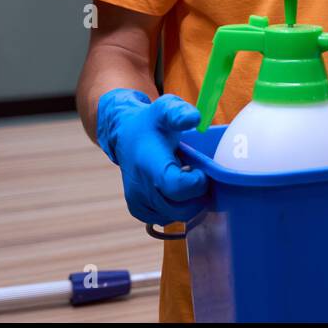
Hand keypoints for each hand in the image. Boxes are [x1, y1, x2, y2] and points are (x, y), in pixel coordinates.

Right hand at [96, 89, 207, 226]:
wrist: (125, 136)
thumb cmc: (151, 122)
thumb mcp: (165, 109)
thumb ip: (179, 113)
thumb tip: (195, 119)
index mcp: (150, 163)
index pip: (177, 187)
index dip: (196, 183)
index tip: (201, 170)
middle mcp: (141, 187)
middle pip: (182, 208)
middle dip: (198, 194)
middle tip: (198, 174)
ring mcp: (138, 201)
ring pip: (177, 216)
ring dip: (189, 202)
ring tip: (186, 178)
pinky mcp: (139, 210)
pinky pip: (167, 218)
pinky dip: (177, 207)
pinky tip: (176, 189)